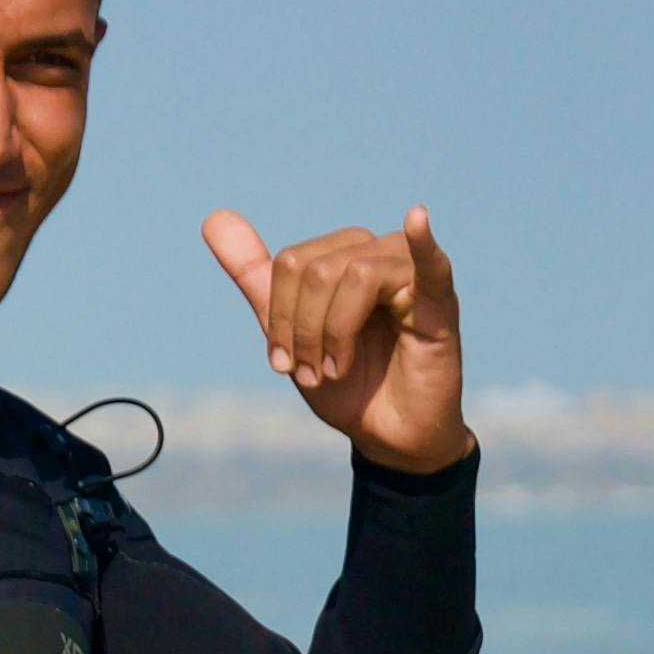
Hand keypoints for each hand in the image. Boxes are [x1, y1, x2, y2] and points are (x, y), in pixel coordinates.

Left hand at [201, 201, 466, 468]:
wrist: (388, 435)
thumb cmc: (348, 384)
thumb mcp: (289, 331)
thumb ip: (256, 277)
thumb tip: (214, 217)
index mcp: (344, 258)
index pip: (290, 263)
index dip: (279, 316)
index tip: (285, 364)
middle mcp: (378, 256)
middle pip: (315, 269)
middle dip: (303, 330)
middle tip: (314, 373)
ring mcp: (412, 277)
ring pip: (352, 274)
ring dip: (334, 333)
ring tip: (340, 369)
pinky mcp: (439, 305)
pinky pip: (429, 264)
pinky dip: (423, 240)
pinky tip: (417, 220)